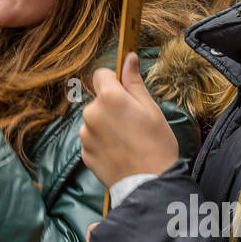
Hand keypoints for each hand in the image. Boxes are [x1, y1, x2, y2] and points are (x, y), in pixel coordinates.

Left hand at [80, 52, 178, 187]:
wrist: (149, 184)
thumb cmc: (156, 144)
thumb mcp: (151, 109)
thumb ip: (134, 82)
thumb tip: (129, 57)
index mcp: (109, 98)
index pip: (101, 74)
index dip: (115, 81)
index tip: (127, 93)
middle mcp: (91, 113)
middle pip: (98, 100)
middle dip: (112, 106)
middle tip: (133, 122)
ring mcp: (85, 134)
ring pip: (94, 120)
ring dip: (106, 125)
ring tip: (127, 141)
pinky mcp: (84, 153)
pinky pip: (92, 139)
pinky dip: (102, 143)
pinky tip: (119, 152)